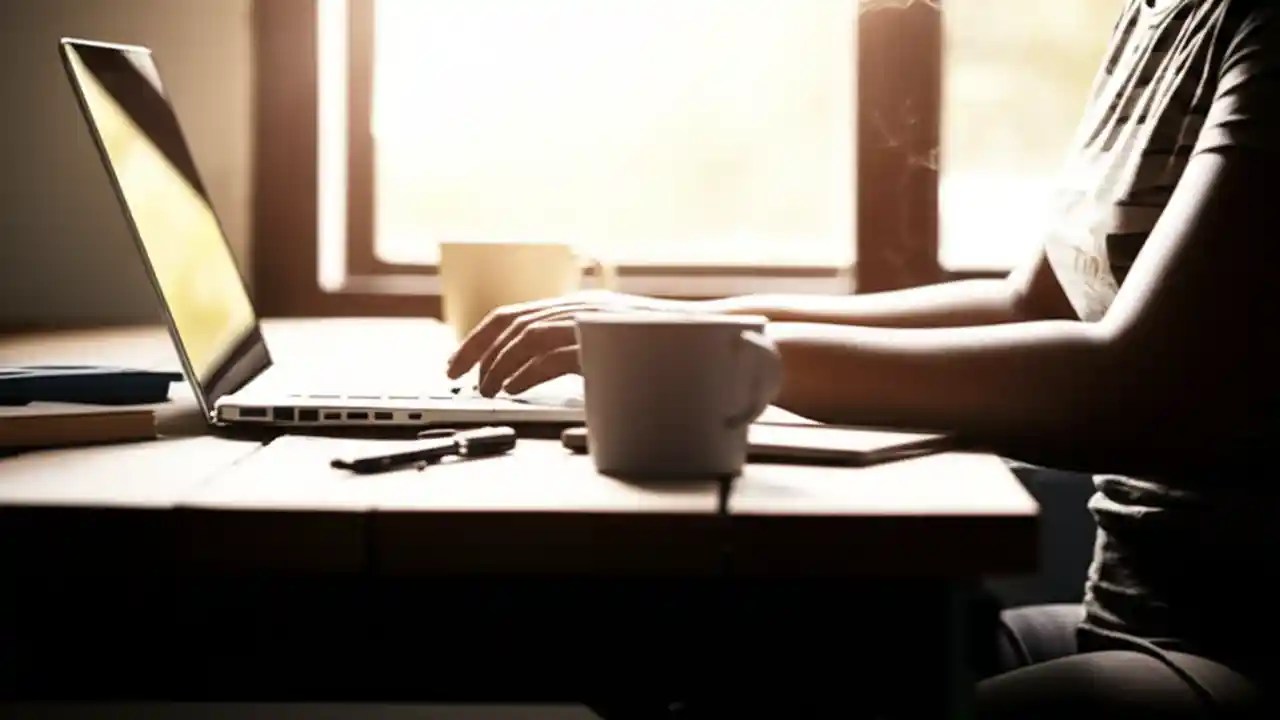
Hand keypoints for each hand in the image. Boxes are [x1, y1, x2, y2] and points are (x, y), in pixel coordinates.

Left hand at [446, 290, 696, 395]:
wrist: (716, 342)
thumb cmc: (664, 353)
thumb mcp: (609, 349)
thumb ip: (572, 354)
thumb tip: (526, 376)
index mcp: (578, 308)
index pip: (516, 315)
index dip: (481, 337)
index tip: (458, 363)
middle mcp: (581, 308)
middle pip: (512, 320)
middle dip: (476, 348)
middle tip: (454, 374)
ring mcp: (594, 322)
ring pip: (528, 334)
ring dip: (499, 364)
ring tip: (486, 388)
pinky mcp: (607, 341)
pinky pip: (555, 354)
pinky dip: (527, 373)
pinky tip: (515, 389)